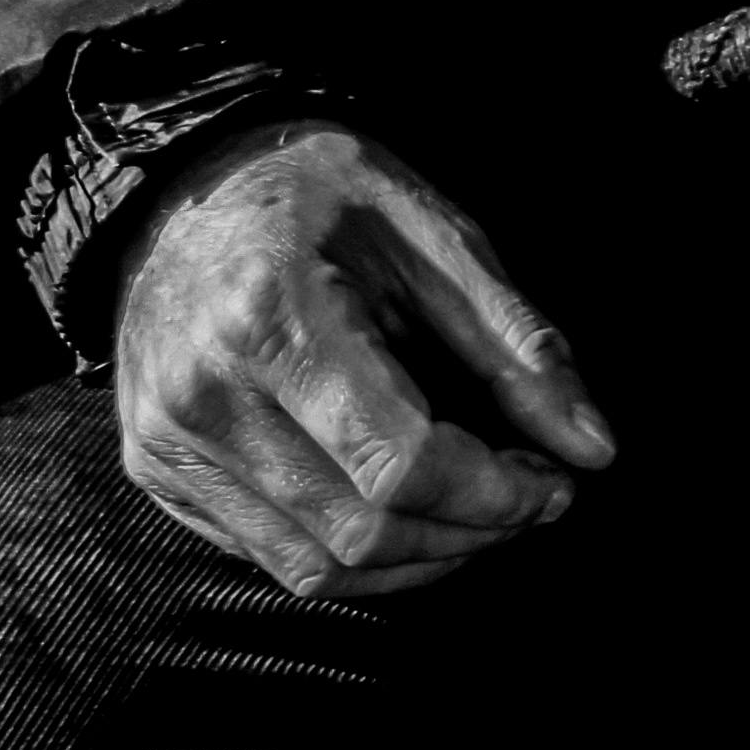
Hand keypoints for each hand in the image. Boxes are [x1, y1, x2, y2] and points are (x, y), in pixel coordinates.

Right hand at [114, 116, 616, 600]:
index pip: (399, 464)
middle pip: (364, 530)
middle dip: (470, 533)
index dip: (496, 495)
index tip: (550, 479)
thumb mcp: (431, 235)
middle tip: (522, 496)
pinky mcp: (157, 468)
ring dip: (421, 559)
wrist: (180, 183)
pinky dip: (357, 557)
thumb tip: (593, 450)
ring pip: (320, 567)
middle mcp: (203, 390)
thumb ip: (516, 344)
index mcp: (270, 316)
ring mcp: (169, 437)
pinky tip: (397, 508)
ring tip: (468, 510)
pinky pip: (273, 558)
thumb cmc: (318, 196)